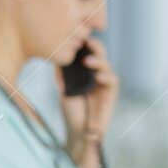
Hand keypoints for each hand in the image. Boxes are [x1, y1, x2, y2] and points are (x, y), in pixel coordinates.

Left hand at [61, 35, 118, 167]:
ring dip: (98, 61)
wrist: (79, 133)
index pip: (87, 53)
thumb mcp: (64, 90)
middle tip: (85, 41)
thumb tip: (55, 57)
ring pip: (106, 66)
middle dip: (93, 47)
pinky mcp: (111, 94)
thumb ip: (62, 75)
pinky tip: (97, 76)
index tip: (74, 35)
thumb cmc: (72, 111)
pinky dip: (105, 76)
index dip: (84, 44)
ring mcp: (105, 84)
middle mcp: (97, 75)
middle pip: (99, 55)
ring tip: (87, 61)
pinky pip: (112, 81)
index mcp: (86, 72)